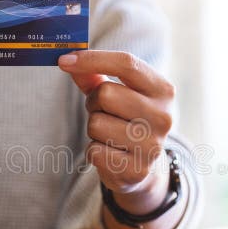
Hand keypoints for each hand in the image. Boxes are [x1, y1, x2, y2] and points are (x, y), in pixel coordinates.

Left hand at [58, 50, 175, 215]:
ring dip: (93, 128)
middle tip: (103, 112)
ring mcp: (152, 146)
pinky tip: (110, 152)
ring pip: (96, 123)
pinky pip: (94, 150)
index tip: (64, 60)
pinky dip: (94, 149)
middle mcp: (163, 116)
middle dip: (94, 102)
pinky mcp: (137, 170)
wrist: (143, 167)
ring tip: (109, 133)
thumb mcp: (117, 93)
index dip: (92, 59)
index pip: (127, 64)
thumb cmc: (126, 120)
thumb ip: (94, 75)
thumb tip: (69, 59)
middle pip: (106, 94)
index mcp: (163, 90)